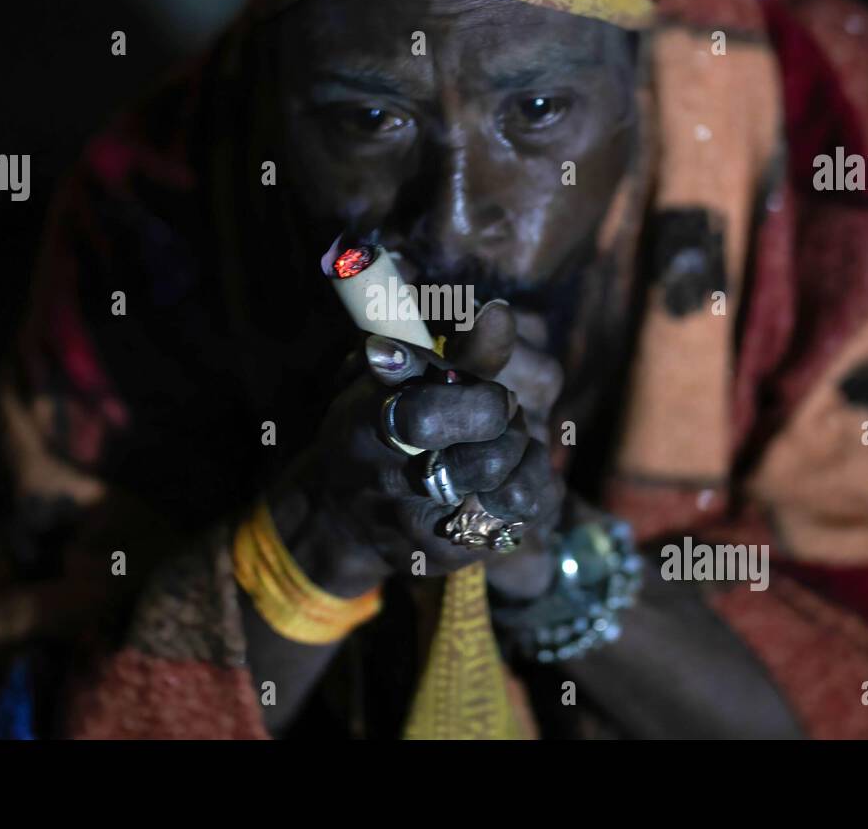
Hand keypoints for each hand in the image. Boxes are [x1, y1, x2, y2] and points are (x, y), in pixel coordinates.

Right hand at [272, 301, 563, 593]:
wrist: (339, 515)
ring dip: (525, 462)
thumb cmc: (375, 428)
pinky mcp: (448, 555)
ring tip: (509, 448)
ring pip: (512, 495)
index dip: (482, 401)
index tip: (492, 393)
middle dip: (510, 430)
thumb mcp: (399, 377)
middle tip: (501, 420)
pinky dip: (527, 492)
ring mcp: (422, 525)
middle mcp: (393, 480)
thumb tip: (500, 312)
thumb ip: (459, 349)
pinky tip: (507, 480)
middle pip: (488, 461)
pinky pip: (521, 523)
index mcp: (373, 422)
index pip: (434, 417)